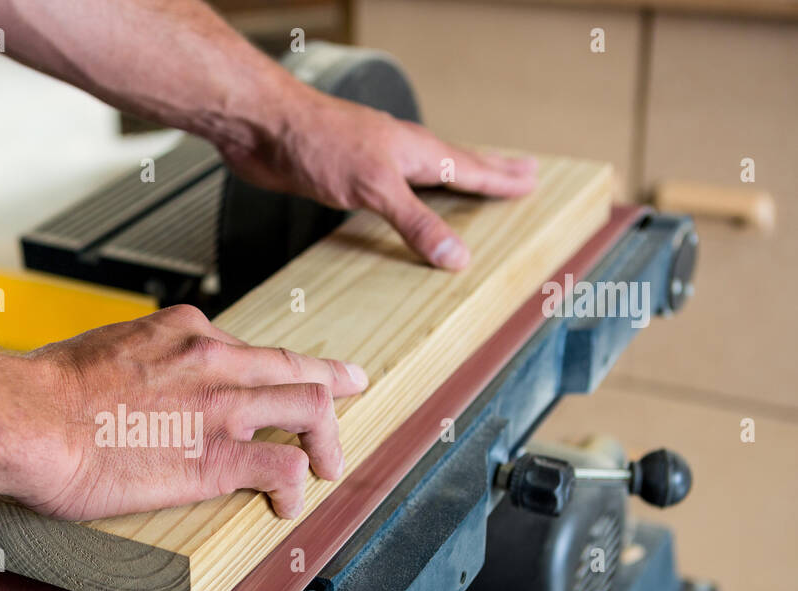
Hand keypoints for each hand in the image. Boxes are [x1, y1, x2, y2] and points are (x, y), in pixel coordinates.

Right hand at [16, 305, 366, 520]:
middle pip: (296, 369)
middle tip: (352, 389)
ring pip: (310, 408)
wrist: (27, 418)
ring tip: (326, 465)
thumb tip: (131, 385)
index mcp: (181, 330)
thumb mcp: (100, 352)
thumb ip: (135, 364)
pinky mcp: (215, 459)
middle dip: (332, 383)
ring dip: (326, 439)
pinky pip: (284, 469)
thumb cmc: (44, 392)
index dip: (280, 365)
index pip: (248, 348)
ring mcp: (219, 409)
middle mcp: (212, 360)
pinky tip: (286, 504)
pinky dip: (295, 487)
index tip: (297, 370)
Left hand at [221, 91, 537, 269]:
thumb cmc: (319, 144)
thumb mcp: (376, 188)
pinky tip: (401, 207)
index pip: (473, 168)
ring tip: (472, 189)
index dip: (502, 179)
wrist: (265, 128)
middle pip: (457, 165)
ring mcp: (373, 163)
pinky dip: (408, 204)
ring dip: (451, 186)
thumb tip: (457, 256)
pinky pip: (390, 195)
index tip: (532, 181)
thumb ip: (416, 222)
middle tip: (523, 173)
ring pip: (424, 177)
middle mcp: (401, 154)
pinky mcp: (344, 178)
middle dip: (490, 173)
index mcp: (418, 151)